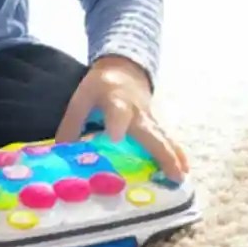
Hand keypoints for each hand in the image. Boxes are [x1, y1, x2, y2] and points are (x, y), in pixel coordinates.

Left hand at [55, 55, 189, 181]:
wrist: (126, 70)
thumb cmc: (101, 86)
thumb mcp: (81, 97)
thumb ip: (71, 124)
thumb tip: (62, 153)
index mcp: (115, 100)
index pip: (117, 112)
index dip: (117, 124)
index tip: (116, 138)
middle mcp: (137, 111)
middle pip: (151, 132)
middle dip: (161, 151)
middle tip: (171, 172)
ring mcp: (150, 119)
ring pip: (164, 138)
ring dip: (173, 157)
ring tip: (181, 176)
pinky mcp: (156, 125)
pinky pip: (167, 140)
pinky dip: (176, 154)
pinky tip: (185, 170)